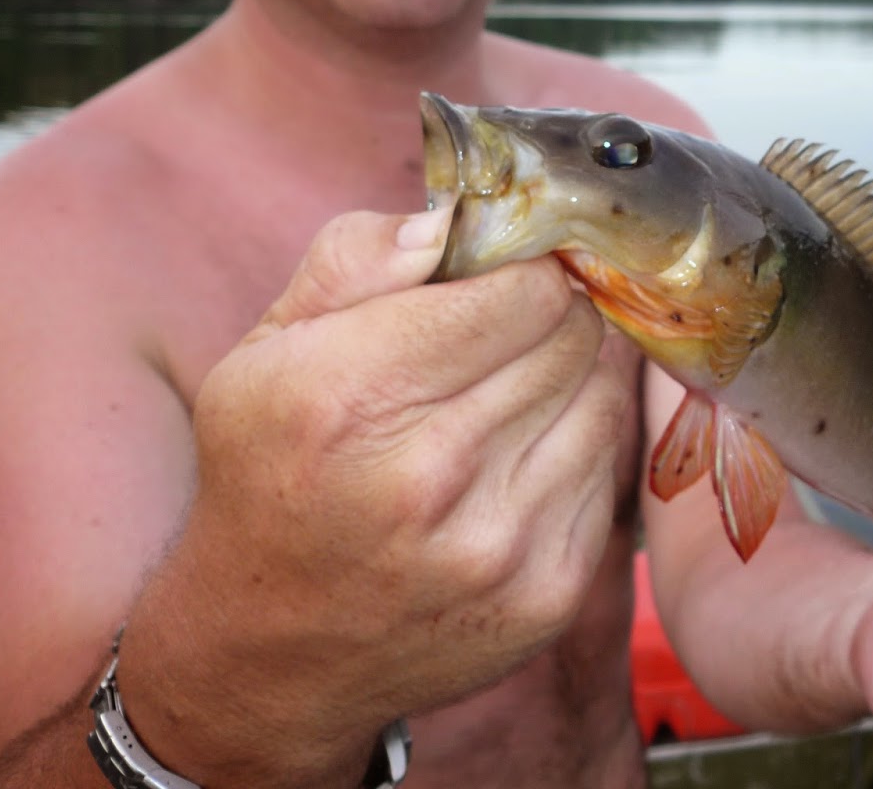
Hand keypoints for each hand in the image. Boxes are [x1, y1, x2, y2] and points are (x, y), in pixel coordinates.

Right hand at [118, 210, 629, 785]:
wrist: (268, 655)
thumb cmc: (269, 476)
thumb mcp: (266, 350)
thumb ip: (357, 260)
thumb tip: (457, 217)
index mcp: (346, 395)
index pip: (524, 288)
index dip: (523, 268)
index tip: (507, 273)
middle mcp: (426, 475)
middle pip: (572, 336)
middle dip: (550, 315)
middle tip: (513, 327)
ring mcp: (496, 545)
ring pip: (604, 397)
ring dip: (571, 378)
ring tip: (514, 389)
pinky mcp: (545, 595)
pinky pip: (606, 471)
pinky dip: (577, 447)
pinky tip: (521, 454)